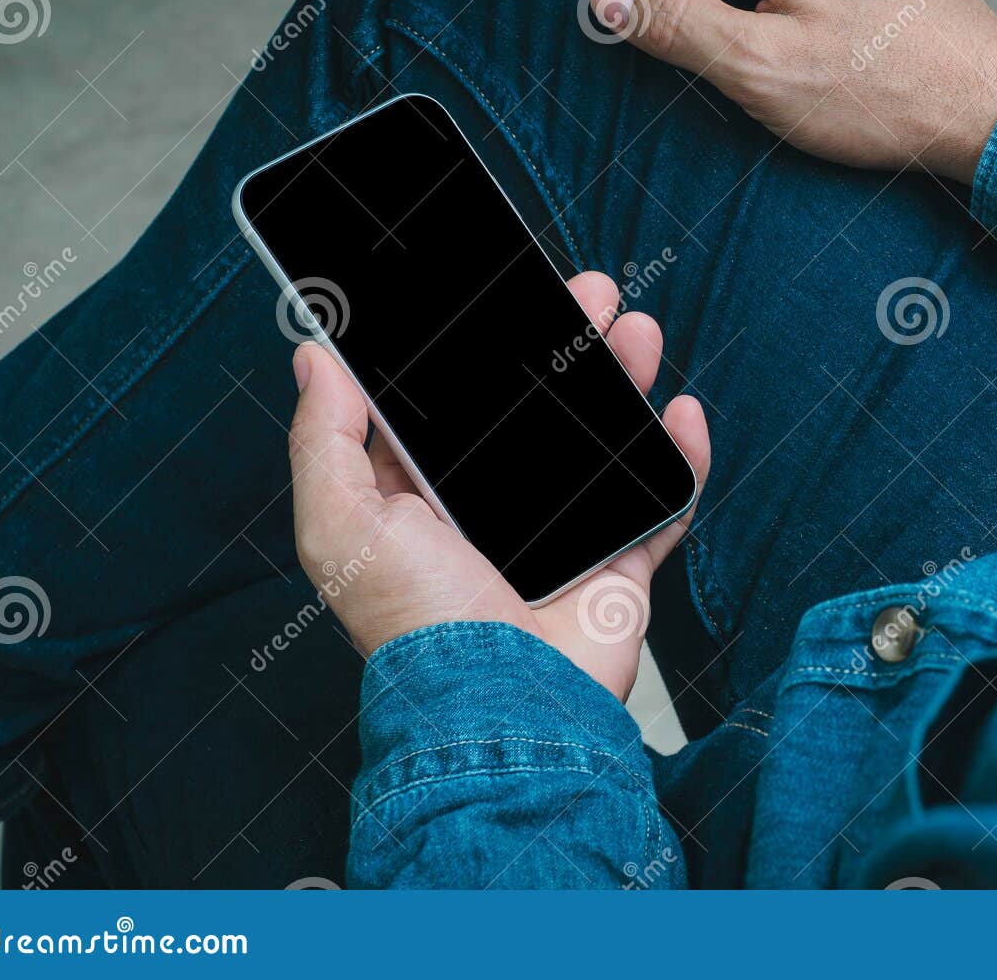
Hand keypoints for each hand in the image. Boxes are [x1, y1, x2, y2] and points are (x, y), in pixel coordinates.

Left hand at [287, 272, 708, 700]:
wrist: (504, 705)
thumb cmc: (417, 625)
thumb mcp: (343, 526)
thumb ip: (324, 438)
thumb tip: (314, 356)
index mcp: (426, 496)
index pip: (453, 402)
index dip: (475, 345)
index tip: (499, 291)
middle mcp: (495, 511)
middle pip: (539, 407)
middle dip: (565, 342)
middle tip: (585, 293)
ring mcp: (562, 536)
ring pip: (603, 440)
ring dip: (623, 379)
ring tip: (636, 330)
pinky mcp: (618, 566)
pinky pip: (662, 501)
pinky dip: (682, 458)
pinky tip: (682, 413)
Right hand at [596, 0, 996, 183]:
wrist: (988, 108)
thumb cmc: (884, 94)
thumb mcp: (759, 68)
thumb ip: (677, 20)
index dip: (660, 2)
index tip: (641, 17)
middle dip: (711, 10)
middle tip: (704, 40)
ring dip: (747, 15)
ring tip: (785, 65)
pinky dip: (785, 11)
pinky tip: (812, 44)